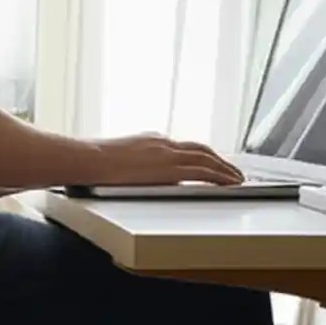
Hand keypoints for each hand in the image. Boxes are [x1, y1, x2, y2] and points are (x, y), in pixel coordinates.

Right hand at [93, 133, 244, 185]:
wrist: (89, 159)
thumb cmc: (91, 163)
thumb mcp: (113, 161)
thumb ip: (127, 166)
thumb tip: (125, 176)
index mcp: (149, 141)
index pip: (179, 147)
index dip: (196, 155)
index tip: (204, 161)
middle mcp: (162, 144)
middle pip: (199, 149)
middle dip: (217, 159)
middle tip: (230, 169)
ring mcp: (168, 154)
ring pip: (207, 158)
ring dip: (225, 168)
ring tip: (237, 178)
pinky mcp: (171, 169)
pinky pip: (204, 171)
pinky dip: (220, 176)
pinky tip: (230, 182)